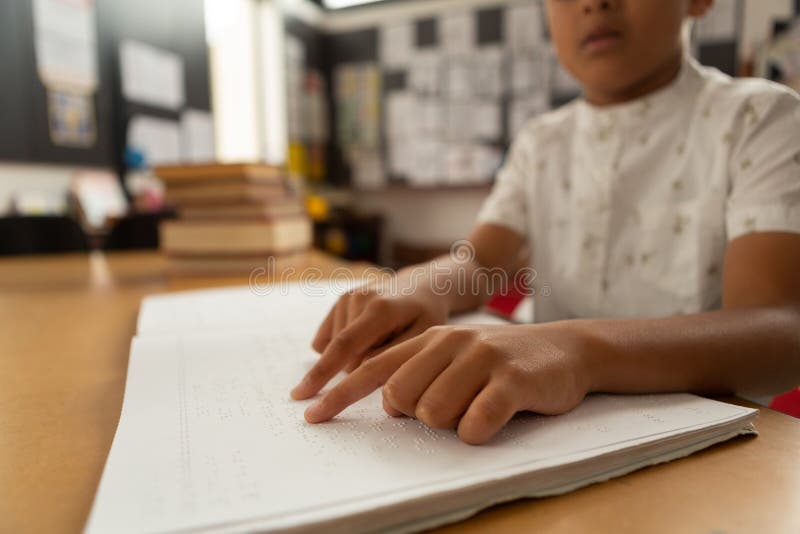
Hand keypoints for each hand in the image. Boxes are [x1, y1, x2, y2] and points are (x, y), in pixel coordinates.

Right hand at [290, 284, 448, 399]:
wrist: (422, 286)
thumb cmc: (425, 315)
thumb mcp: (423, 337)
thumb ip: (394, 358)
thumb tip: (363, 377)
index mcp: (379, 309)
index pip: (344, 347)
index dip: (322, 374)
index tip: (302, 398)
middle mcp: (358, 299)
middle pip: (342, 353)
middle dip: (358, 367)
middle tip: (388, 349)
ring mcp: (346, 298)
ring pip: (336, 350)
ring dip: (356, 355)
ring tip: (384, 337)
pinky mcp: (339, 301)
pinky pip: (328, 340)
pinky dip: (342, 348)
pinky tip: (366, 336)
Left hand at [302, 323, 591, 444]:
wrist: (567, 349)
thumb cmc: (502, 364)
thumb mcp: (456, 359)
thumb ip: (419, 373)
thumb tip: (387, 405)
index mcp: (430, 338)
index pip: (372, 366)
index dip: (338, 393)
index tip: (310, 415)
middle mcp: (450, 342)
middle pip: (400, 397)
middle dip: (418, 414)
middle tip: (454, 405)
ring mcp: (482, 357)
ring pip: (434, 414)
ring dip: (453, 423)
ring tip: (480, 405)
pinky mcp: (512, 380)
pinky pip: (475, 424)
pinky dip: (478, 432)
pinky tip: (494, 418)